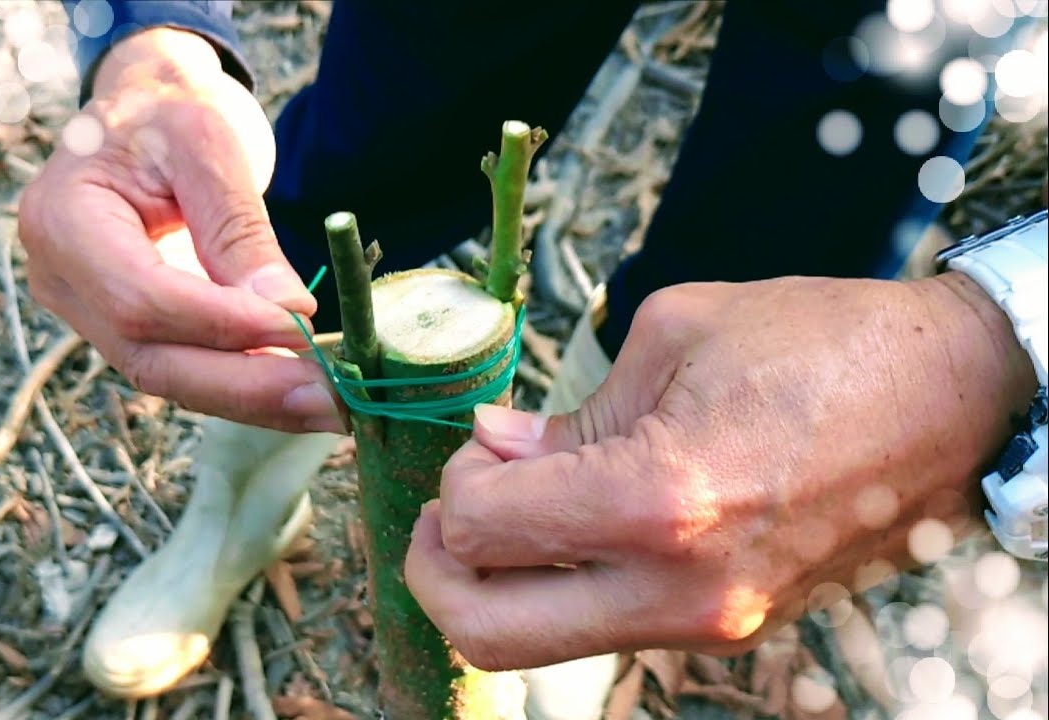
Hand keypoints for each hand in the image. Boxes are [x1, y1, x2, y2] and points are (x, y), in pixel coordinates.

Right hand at [18, 29, 343, 433]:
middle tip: (331, 399)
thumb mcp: (205, 145)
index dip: (223, 324)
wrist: (137, 115)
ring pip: (172, 380)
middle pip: (153, 361)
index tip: (301, 328)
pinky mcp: (125, 331)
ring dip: (256, 398)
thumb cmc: (166, 113)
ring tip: (331, 402)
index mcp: (63, 222)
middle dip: (247, 386)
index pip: (142, 299)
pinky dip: (246, 383)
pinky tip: (303, 390)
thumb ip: (239, 227)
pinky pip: (185, 370)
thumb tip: (288, 309)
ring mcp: (88, 315)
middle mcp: (62, 282)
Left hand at [406, 272, 1036, 670]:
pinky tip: (578, 522)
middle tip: (448, 513)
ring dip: (500, 587)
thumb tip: (496, 445)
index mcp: (657, 500)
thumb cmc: (822, 342)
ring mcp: (710, 623)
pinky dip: (565, 588)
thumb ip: (570, 411)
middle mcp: (678, 588)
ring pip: (545, 648)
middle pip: (491, 637)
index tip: (483, 444)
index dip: (455, 484)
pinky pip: (610, 628)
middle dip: (438, 574)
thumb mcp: (674, 335)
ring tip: (514, 509)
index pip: (483, 531)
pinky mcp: (731, 628)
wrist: (950, 396)